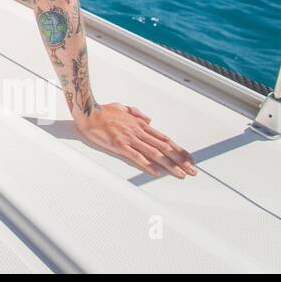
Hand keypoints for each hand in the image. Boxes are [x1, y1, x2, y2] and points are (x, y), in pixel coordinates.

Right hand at [75, 103, 196, 177]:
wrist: (88, 111)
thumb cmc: (102, 110)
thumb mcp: (122, 107)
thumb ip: (136, 113)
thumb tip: (149, 120)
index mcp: (140, 125)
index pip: (165, 139)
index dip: (179, 149)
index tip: (189, 158)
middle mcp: (138, 132)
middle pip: (164, 148)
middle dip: (180, 161)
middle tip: (192, 171)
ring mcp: (129, 139)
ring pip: (154, 153)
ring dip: (169, 165)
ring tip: (180, 174)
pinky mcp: (119, 145)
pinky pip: (136, 157)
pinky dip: (147, 165)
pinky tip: (156, 173)